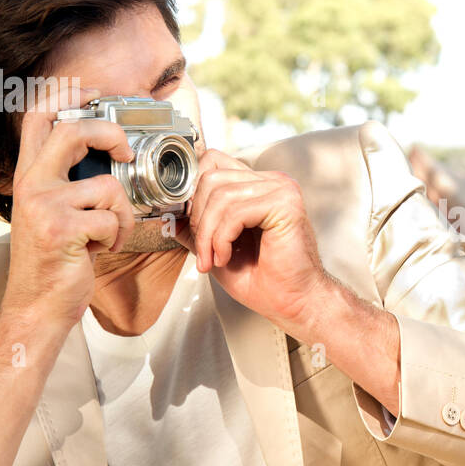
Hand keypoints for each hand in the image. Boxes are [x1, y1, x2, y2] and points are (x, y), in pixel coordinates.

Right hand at [1, 86, 136, 328]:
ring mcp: (42, 206)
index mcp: (29, 175)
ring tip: (111, 233)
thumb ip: (69, 183)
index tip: (92, 92)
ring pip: (106, 186)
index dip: (64, 94)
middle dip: (109, 133)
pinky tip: (101, 251)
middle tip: (125, 152)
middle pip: (71, 130)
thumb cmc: (55, 261)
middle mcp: (30, 184)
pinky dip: (118, 236)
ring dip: (123, 213)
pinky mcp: (60, 230)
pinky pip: (111, 219)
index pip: (36, 116)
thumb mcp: (53, 213)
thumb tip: (111, 155)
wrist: (36, 308)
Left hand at [174, 149, 330, 333]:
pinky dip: (221, 239)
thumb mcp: (216, 248)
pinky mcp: (284, 205)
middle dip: (198, 219)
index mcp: (259, 185)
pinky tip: (226, 257)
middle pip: (211, 179)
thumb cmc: (266, 280)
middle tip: (203, 251)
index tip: (189, 226)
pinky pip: (235, 213)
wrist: (293, 302)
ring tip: (214, 259)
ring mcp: (281, 190)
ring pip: (220, 197)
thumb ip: (196, 227)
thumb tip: (171, 214)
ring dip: (208, 234)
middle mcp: (272, 182)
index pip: (212, 163)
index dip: (193, 194)